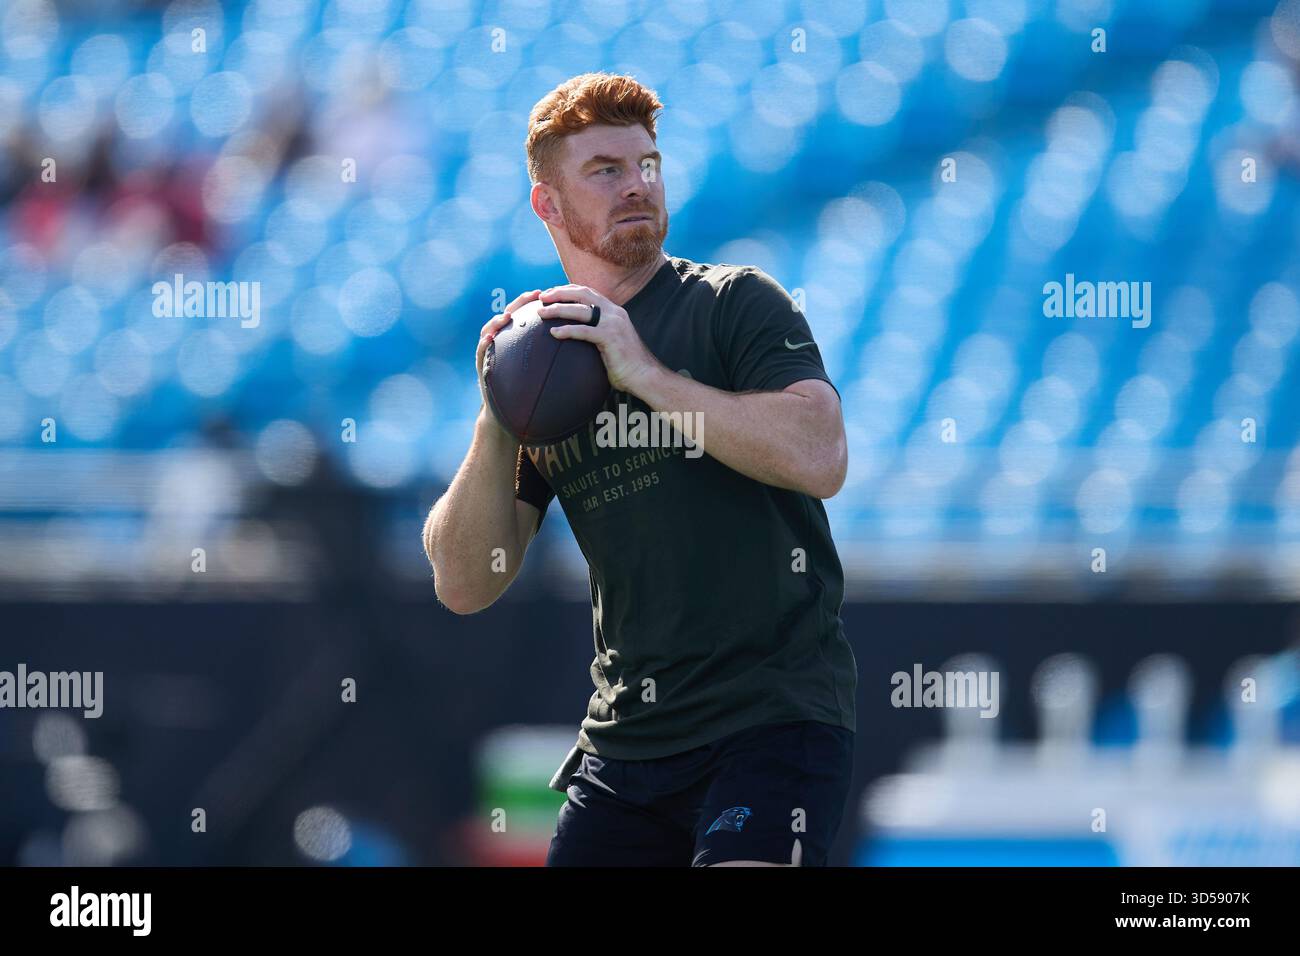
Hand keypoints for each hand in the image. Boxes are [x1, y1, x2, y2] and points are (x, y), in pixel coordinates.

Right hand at [477, 289, 539, 426]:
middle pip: (508, 316)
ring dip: (497, 321)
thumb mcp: (540, 371)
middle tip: (532, 295)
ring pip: (489, 330)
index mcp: (516, 340)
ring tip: (506, 316)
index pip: (525, 316)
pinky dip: (484, 343)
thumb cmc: (526, 392)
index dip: (534, 303)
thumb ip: (551, 357)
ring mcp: (489, 352)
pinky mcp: (481, 365)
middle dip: (518, 303)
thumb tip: (579, 349)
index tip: (547, 293)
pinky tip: (490, 338)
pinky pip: (481, 351)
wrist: (507, 414)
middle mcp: (501, 342)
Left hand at [539, 284, 664, 394]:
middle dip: (559, 293)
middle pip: (582, 294)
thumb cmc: (626, 364)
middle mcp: (614, 313)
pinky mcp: (610, 337)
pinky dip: (567, 330)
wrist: (645, 375)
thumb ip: (598, 334)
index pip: (588, 292)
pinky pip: (583, 331)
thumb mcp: (611, 342)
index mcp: (614, 311)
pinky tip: (553, 333)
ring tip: (541, 312)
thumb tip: (579, 337)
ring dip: (558, 309)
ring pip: (580, 310)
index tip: (550, 293)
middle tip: (541, 297)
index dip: (567, 290)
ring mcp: (613, 323)